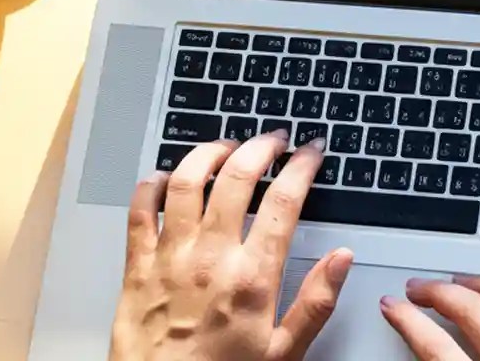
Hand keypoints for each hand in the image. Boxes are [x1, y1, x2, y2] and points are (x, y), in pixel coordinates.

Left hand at [110, 131, 353, 360]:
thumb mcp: (284, 352)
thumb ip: (317, 302)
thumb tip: (342, 259)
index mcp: (252, 278)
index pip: (284, 201)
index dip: (301, 166)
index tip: (310, 152)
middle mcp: (211, 258)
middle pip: (236, 177)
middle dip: (260, 146)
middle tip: (273, 139)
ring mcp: (170, 257)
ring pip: (186, 181)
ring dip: (208, 153)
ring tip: (226, 146)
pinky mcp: (137, 265)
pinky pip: (140, 209)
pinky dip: (151, 184)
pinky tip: (166, 177)